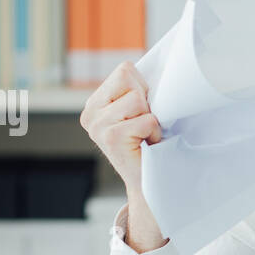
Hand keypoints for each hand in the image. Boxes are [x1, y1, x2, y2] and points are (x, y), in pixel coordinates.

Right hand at [80, 60, 165, 250]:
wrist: (150, 186)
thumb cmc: (150, 146)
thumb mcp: (139, 112)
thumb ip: (137, 91)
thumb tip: (164, 68)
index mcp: (95, 103)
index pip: (125, 70)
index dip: (143, 88)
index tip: (143, 112)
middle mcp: (90, 113)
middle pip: (128, 77)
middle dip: (146, 101)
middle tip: (143, 126)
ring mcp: (97, 125)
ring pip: (138, 100)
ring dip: (151, 119)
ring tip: (144, 136)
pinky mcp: (110, 137)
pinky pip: (146, 119)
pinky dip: (154, 133)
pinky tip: (146, 145)